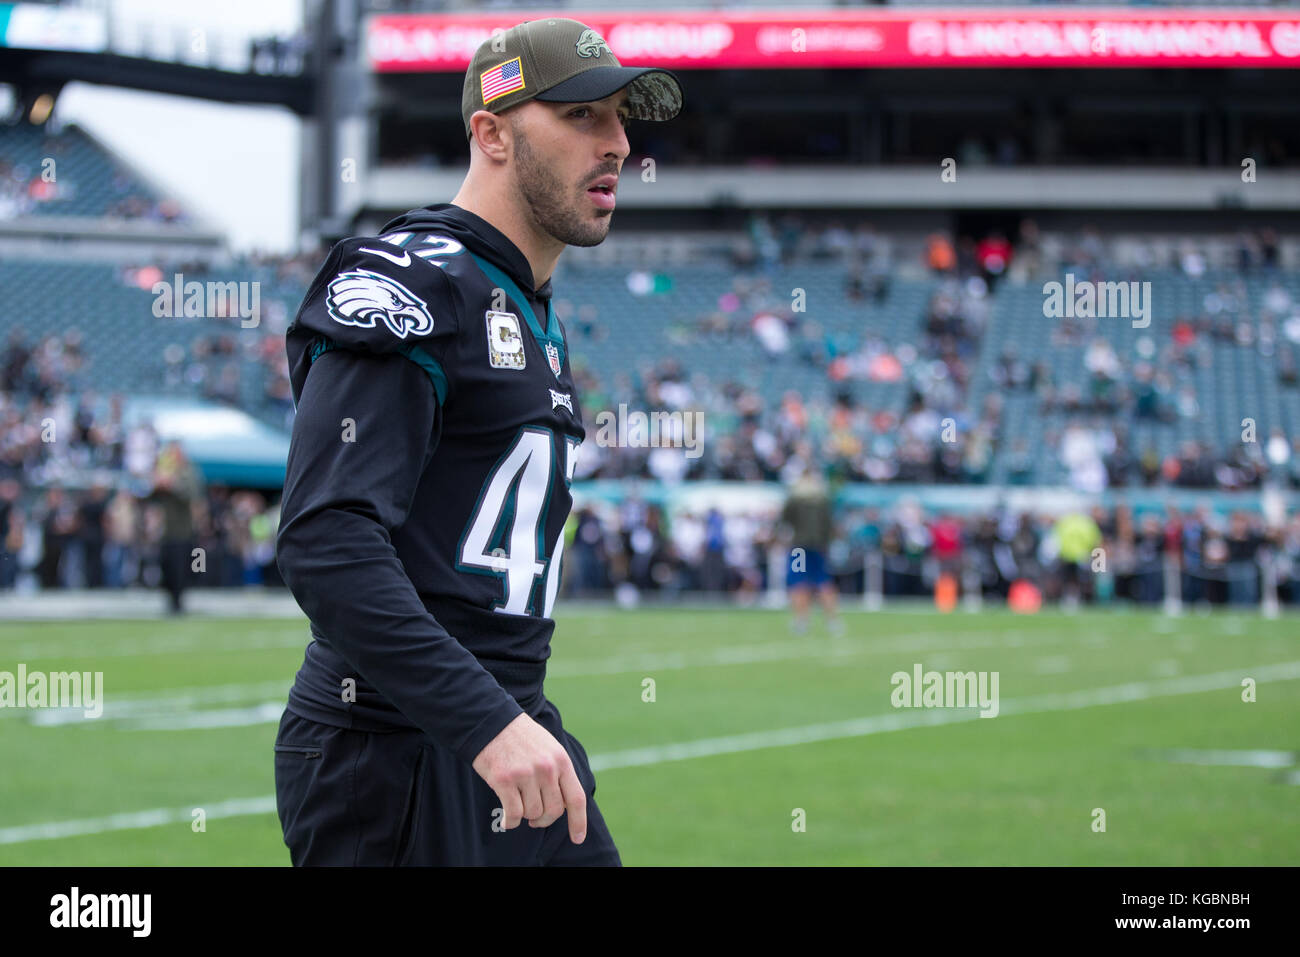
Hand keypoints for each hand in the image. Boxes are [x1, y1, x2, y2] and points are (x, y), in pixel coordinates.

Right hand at [472, 713, 586, 843]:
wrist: (492, 722)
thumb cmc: (521, 738)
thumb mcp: (549, 748)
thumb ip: (559, 773)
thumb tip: (564, 805)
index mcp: (561, 760)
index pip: (576, 798)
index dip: (579, 822)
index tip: (578, 838)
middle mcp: (547, 768)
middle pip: (553, 811)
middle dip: (544, 820)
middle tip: (535, 818)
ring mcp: (526, 774)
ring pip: (532, 814)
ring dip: (525, 816)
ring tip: (518, 806)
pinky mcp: (504, 780)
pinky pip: (513, 814)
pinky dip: (510, 821)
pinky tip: (507, 819)